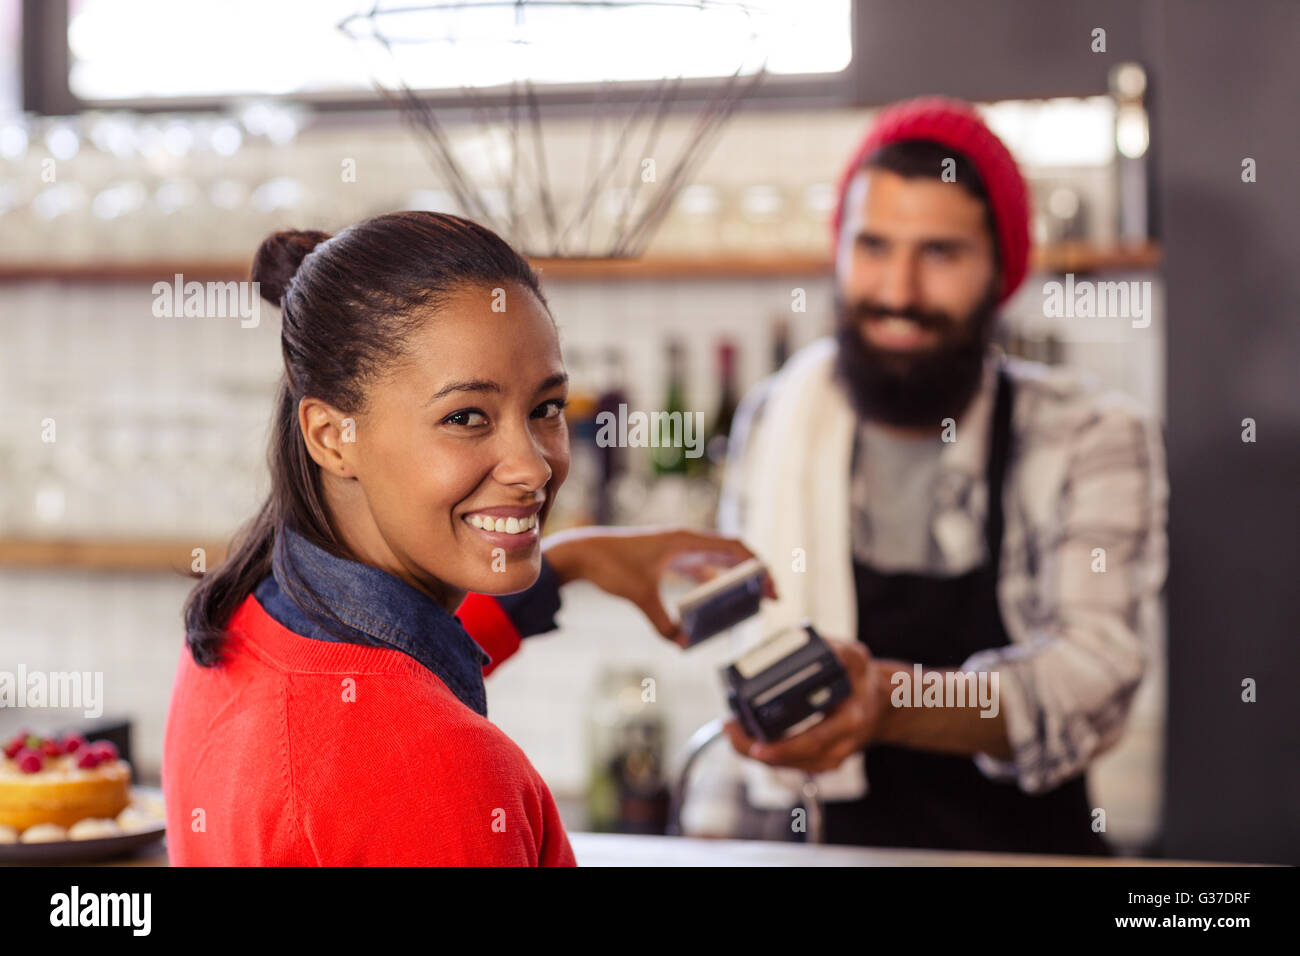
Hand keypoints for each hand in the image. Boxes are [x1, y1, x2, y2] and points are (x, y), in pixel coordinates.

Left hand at [541, 525, 776, 644]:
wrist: (582, 553)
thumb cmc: (610, 565)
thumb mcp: (640, 596)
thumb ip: (663, 623)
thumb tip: (682, 644)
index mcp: (685, 541)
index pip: (734, 547)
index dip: (757, 565)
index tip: (770, 585)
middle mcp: (684, 540)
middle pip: (730, 553)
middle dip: (752, 573)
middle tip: (770, 596)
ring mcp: (675, 548)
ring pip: (715, 559)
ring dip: (734, 575)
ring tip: (750, 596)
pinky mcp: (665, 557)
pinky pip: (698, 566)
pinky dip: (712, 579)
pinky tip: (717, 596)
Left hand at [722, 638, 890, 773]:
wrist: (883, 707)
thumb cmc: (862, 681)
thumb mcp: (855, 658)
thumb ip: (834, 648)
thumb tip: (802, 639)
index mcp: (849, 720)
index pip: (813, 741)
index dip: (782, 748)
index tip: (756, 746)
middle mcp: (840, 745)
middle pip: (793, 759)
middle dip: (755, 750)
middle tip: (730, 729)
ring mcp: (831, 757)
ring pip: (788, 765)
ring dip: (755, 752)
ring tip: (732, 731)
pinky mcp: (822, 761)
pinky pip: (790, 764)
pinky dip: (768, 754)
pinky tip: (747, 741)